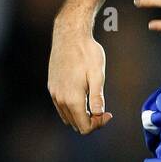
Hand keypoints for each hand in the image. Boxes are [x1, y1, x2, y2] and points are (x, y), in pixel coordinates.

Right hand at [47, 16, 112, 133]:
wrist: (69, 34)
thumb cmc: (87, 52)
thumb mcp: (98, 75)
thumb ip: (97, 97)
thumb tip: (98, 115)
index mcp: (73, 98)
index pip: (84, 127)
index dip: (98, 124)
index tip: (108, 113)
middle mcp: (60, 99)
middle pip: (76, 124)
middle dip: (91, 122)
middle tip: (103, 109)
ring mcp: (54, 93)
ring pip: (67, 117)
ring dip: (81, 115)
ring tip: (93, 103)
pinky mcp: (52, 86)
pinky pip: (61, 107)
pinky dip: (72, 108)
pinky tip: (83, 97)